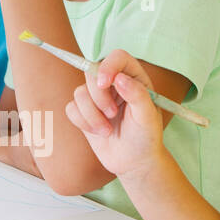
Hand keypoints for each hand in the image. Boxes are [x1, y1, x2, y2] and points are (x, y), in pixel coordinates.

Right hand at [63, 49, 165, 178]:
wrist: (134, 162)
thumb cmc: (146, 138)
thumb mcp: (148, 117)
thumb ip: (138, 95)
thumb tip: (120, 78)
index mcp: (134, 78)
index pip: (117, 57)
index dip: (108, 66)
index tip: (105, 84)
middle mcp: (114, 84)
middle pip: (92, 72)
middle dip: (98, 97)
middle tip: (112, 114)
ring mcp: (97, 97)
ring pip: (79, 93)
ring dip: (91, 115)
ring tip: (107, 130)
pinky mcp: (84, 112)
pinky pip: (71, 109)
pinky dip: (83, 122)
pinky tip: (98, 132)